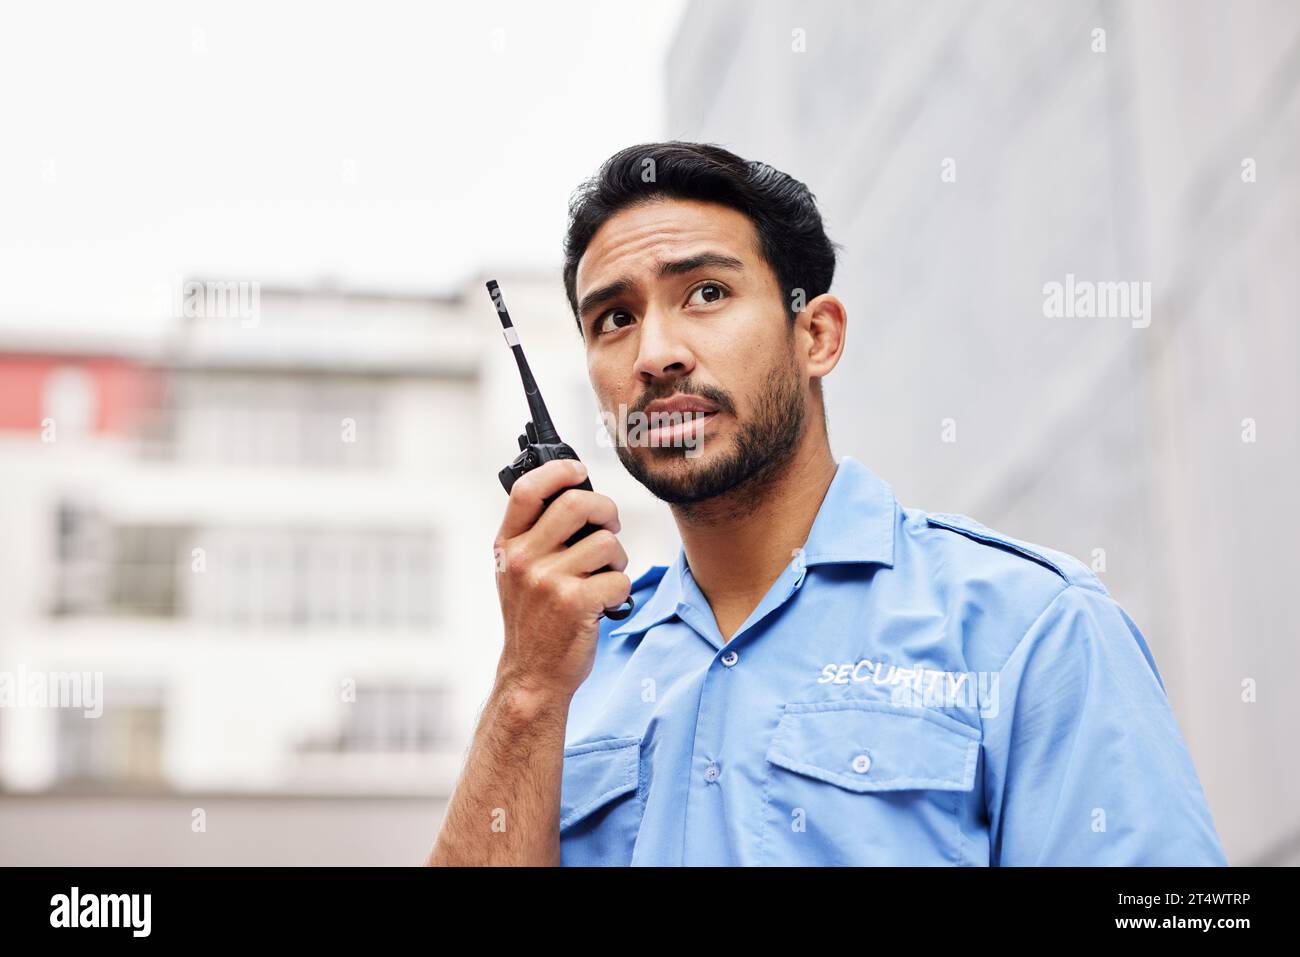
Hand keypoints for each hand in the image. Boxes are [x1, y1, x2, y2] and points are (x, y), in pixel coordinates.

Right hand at [492, 459, 630, 699]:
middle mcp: (523, 559)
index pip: (527, 490)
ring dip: (617, 559)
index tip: (579, 472)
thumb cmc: (535, 619)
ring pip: (607, 542)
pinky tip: (603, 604)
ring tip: (603, 576)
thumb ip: (537, 535)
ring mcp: (548, 581)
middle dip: (606, 511)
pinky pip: (619, 577)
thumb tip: (580, 494)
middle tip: (609, 528)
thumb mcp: (517, 573)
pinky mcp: (576, 604)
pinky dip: (620, 590)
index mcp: (508, 546)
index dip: (559, 471)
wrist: (532, 675)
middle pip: (578, 504)